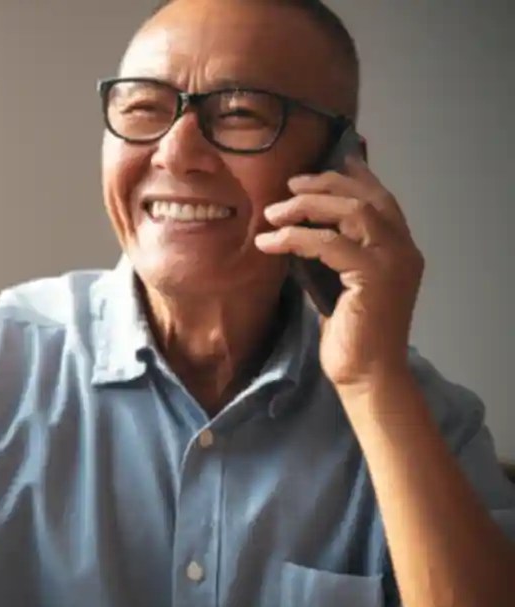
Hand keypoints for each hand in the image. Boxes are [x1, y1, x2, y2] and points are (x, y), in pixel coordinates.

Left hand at [255, 156, 423, 389]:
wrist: (366, 375)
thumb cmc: (351, 336)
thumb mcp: (338, 286)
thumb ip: (330, 257)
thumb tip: (298, 233)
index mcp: (399, 249)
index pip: (380, 199)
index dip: (353, 176)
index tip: (324, 164)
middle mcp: (403, 249)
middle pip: (365, 197)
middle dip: (324, 185)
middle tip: (290, 185)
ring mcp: (393, 261)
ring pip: (351, 211)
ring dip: (307, 206)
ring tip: (274, 212)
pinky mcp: (375, 276)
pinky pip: (329, 243)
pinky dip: (296, 237)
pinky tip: (270, 242)